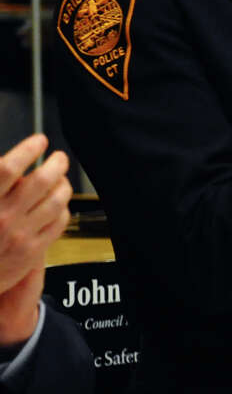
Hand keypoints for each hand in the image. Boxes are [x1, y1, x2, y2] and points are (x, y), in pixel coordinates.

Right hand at [0, 135, 71, 344]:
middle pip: (42, 180)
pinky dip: (62, 208)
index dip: (27, 150)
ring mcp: (19, 235)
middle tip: (59, 158)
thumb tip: (5, 165)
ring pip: (56, 200)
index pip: (8, 169)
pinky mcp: (32, 252)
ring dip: (63, 184)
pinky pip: (59, 223)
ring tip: (61, 179)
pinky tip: (59, 204)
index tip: (38, 141)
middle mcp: (2, 217)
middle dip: (56, 163)